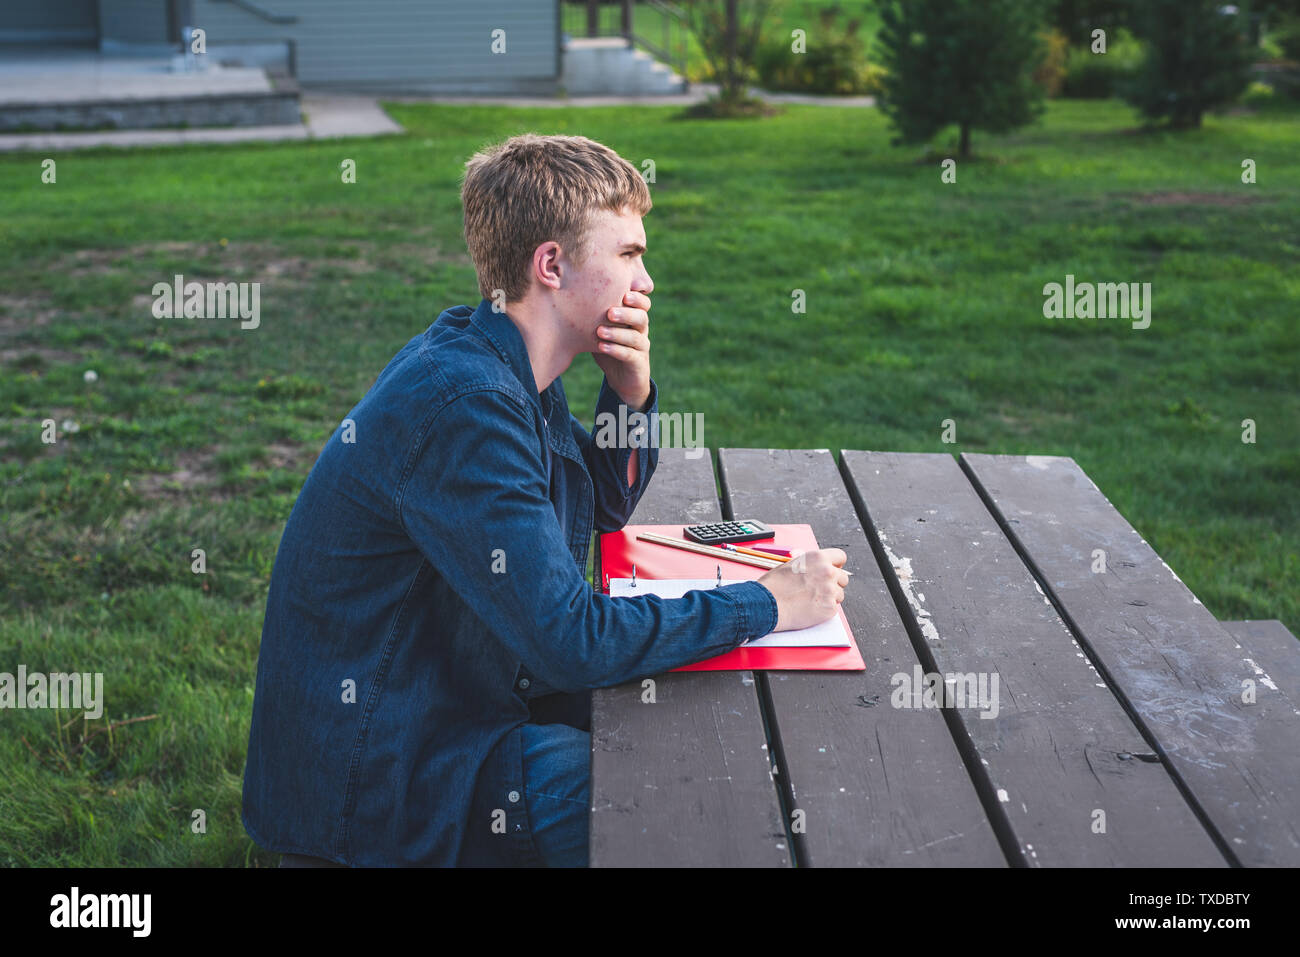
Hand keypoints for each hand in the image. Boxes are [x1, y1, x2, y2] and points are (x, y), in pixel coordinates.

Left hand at [593, 291, 650, 409]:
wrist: (622, 377)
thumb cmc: (610, 346)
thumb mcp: (602, 329)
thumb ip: (595, 315)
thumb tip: (569, 296)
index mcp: (635, 319)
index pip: (643, 304)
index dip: (637, 297)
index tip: (624, 293)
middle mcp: (641, 331)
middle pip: (641, 317)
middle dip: (626, 313)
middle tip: (610, 312)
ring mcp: (642, 347)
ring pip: (635, 337)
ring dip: (617, 333)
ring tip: (600, 331)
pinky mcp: (638, 363)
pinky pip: (629, 355)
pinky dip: (616, 350)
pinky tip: (602, 346)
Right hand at [756, 548, 848, 631]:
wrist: (766, 605)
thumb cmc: (773, 586)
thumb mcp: (791, 565)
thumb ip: (809, 565)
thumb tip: (815, 568)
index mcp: (818, 558)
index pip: (840, 557)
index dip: (836, 565)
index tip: (833, 570)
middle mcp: (827, 572)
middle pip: (843, 578)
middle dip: (834, 584)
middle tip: (819, 590)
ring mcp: (830, 591)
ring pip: (839, 594)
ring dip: (829, 598)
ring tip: (811, 600)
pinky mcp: (829, 608)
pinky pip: (833, 609)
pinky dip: (824, 610)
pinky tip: (810, 609)